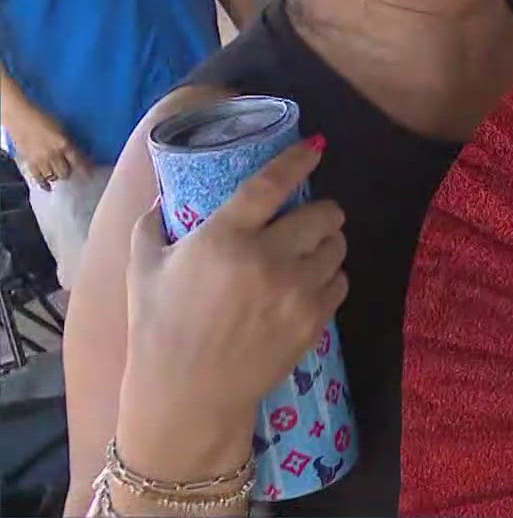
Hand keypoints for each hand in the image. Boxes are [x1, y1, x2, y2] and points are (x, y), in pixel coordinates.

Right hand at [4, 97, 78, 189]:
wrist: (21, 117)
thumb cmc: (42, 118)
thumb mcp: (62, 129)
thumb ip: (68, 142)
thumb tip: (76, 154)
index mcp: (64, 143)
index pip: (79, 161)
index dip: (86, 170)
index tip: (91, 175)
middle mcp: (53, 154)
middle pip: (66, 172)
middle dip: (70, 173)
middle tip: (72, 171)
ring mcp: (40, 160)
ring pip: (53, 177)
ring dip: (58, 176)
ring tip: (61, 175)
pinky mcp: (29, 162)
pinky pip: (38, 178)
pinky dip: (44, 184)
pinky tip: (48, 187)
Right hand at [118, 139, 347, 472]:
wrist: (186, 396)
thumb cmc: (158, 329)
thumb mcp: (142, 269)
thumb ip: (152, 224)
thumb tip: (165, 194)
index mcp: (223, 237)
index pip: (271, 183)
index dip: (298, 159)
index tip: (317, 146)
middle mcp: (266, 258)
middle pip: (323, 213)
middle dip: (321, 211)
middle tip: (308, 218)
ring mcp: (295, 290)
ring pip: (338, 246)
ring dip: (328, 243)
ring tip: (309, 252)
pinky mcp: (314, 319)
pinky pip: (341, 282)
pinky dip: (330, 278)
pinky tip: (310, 284)